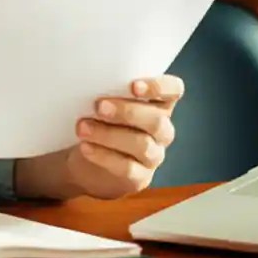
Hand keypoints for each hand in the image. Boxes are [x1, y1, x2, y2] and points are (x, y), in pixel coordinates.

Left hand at [65, 75, 182, 198]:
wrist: (87, 163)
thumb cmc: (99, 123)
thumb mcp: (105, 103)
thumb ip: (110, 91)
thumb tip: (93, 79)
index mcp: (158, 105)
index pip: (174, 91)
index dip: (159, 87)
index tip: (133, 85)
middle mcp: (162, 130)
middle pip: (157, 120)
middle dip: (127, 112)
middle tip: (99, 106)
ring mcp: (153, 156)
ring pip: (142, 145)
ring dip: (110, 135)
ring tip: (83, 128)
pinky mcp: (139, 178)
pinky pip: (128, 168)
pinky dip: (104, 156)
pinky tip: (86, 147)